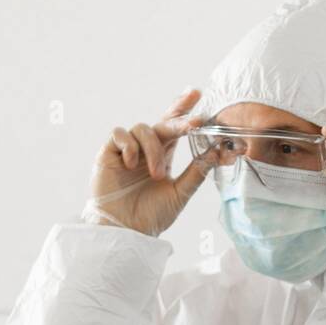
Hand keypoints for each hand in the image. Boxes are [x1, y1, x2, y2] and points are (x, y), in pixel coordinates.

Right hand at [87, 89, 209, 235]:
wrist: (126, 231)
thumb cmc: (151, 215)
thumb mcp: (180, 193)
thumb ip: (197, 171)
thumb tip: (217, 151)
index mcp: (163, 155)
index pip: (174, 127)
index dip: (183, 109)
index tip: (197, 93)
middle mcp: (145, 149)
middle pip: (162, 122)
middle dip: (179, 119)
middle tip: (194, 123)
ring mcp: (127, 150)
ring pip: (143, 128)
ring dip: (154, 149)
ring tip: (157, 174)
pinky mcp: (109, 152)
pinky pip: (120, 134)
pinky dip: (129, 146)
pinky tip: (131, 164)